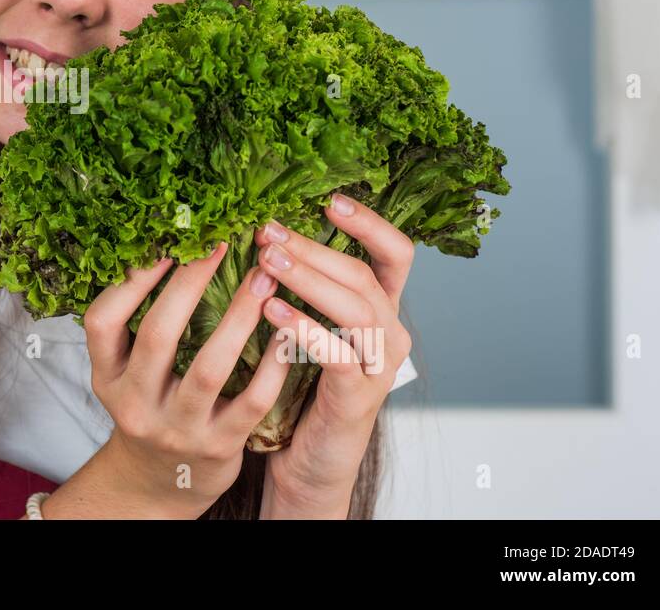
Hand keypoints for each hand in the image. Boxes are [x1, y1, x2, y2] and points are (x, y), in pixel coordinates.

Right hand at [83, 241, 291, 518]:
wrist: (164, 480)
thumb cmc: (152, 404)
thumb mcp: (126, 370)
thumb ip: (137, 322)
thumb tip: (171, 245)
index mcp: (107, 376)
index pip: (103, 321)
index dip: (132, 280)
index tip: (169, 242)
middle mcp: (135, 404)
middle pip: (157, 336)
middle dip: (190, 284)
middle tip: (221, 243)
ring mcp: (177, 429)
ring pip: (208, 369)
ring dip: (238, 318)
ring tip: (263, 278)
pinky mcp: (218, 447)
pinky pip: (251, 401)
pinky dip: (272, 365)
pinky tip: (288, 332)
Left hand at [252, 193, 414, 516]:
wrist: (308, 459)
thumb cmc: (301, 385)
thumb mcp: (309, 326)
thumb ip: (302, 284)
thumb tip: (264, 230)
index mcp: (382, 308)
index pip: (395, 252)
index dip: (368, 222)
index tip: (329, 200)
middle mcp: (390, 332)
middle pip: (363, 274)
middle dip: (315, 247)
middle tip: (269, 230)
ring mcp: (378, 366)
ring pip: (356, 308)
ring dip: (310, 279)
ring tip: (268, 262)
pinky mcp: (358, 397)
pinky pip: (337, 354)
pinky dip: (304, 328)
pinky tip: (271, 310)